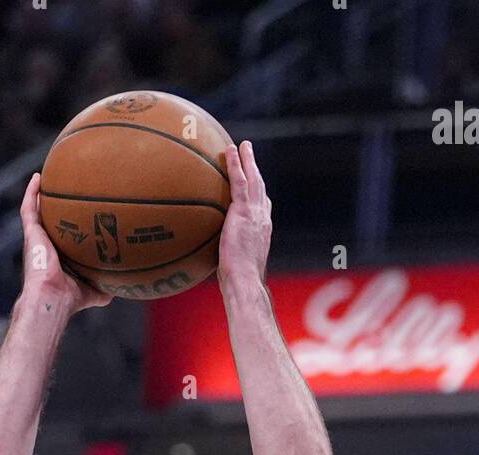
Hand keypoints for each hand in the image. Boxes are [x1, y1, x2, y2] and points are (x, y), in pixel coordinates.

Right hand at [19, 172, 113, 314]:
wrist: (53, 298)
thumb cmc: (70, 299)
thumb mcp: (94, 292)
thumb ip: (105, 288)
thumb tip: (121, 287)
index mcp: (59, 257)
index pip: (64, 236)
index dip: (69, 223)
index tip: (78, 210)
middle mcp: (46, 246)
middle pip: (50, 220)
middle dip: (55, 205)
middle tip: (65, 186)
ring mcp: (37, 239)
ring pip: (37, 210)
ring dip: (41, 194)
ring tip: (49, 175)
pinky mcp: (31, 234)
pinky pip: (28, 209)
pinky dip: (31, 193)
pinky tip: (38, 177)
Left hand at [218, 140, 271, 293]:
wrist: (245, 282)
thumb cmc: (239, 284)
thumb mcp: (235, 269)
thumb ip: (228, 260)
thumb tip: (215, 268)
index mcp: (261, 232)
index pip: (263, 210)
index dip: (260, 197)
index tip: (257, 188)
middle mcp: (262, 219)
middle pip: (261, 189)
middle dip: (257, 171)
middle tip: (251, 156)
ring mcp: (255, 214)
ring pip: (253, 180)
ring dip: (248, 160)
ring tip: (242, 145)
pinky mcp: (243, 211)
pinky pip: (239, 182)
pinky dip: (236, 164)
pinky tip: (229, 150)